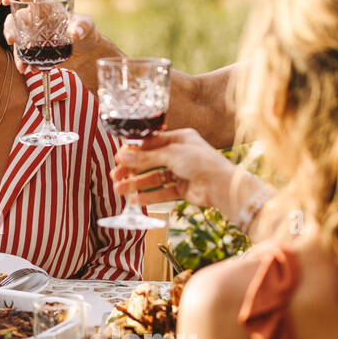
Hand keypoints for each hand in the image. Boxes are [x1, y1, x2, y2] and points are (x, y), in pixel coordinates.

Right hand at [1, 0, 112, 90]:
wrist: (86, 53)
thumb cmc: (87, 32)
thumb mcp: (87, 26)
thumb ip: (83, 26)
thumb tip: (76, 33)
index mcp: (44, 6)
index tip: (6, 1)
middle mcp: (35, 19)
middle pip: (14, 20)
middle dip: (9, 30)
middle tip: (11, 41)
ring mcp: (33, 36)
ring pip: (17, 41)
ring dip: (17, 53)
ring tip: (23, 67)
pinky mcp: (34, 50)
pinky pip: (24, 55)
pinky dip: (25, 63)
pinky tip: (32, 70)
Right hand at [108, 128, 246, 212]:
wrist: (222, 186)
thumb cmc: (202, 162)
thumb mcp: (171, 155)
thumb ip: (146, 157)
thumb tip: (122, 156)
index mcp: (180, 138)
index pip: (151, 143)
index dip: (134, 151)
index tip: (118, 157)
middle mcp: (180, 154)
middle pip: (150, 161)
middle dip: (132, 169)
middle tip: (115, 175)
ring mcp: (181, 172)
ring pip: (154, 177)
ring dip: (137, 184)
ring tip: (120, 190)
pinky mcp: (183, 188)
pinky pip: (163, 191)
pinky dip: (150, 195)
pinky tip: (137, 200)